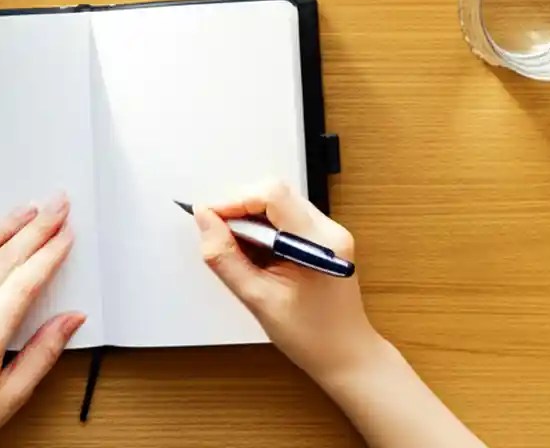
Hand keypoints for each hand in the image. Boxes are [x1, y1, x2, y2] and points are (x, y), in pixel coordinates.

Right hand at [194, 181, 381, 381]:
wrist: (345, 354)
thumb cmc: (311, 336)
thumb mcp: (258, 299)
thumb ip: (226, 257)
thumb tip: (204, 221)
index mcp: (318, 243)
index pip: (272, 195)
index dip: (234, 200)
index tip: (208, 217)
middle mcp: (328, 230)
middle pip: (274, 194)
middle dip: (239, 208)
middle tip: (216, 233)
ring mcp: (328, 232)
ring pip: (278, 203)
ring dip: (249, 218)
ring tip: (235, 248)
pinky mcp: (322, 238)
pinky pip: (285, 218)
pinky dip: (262, 228)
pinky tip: (253, 253)